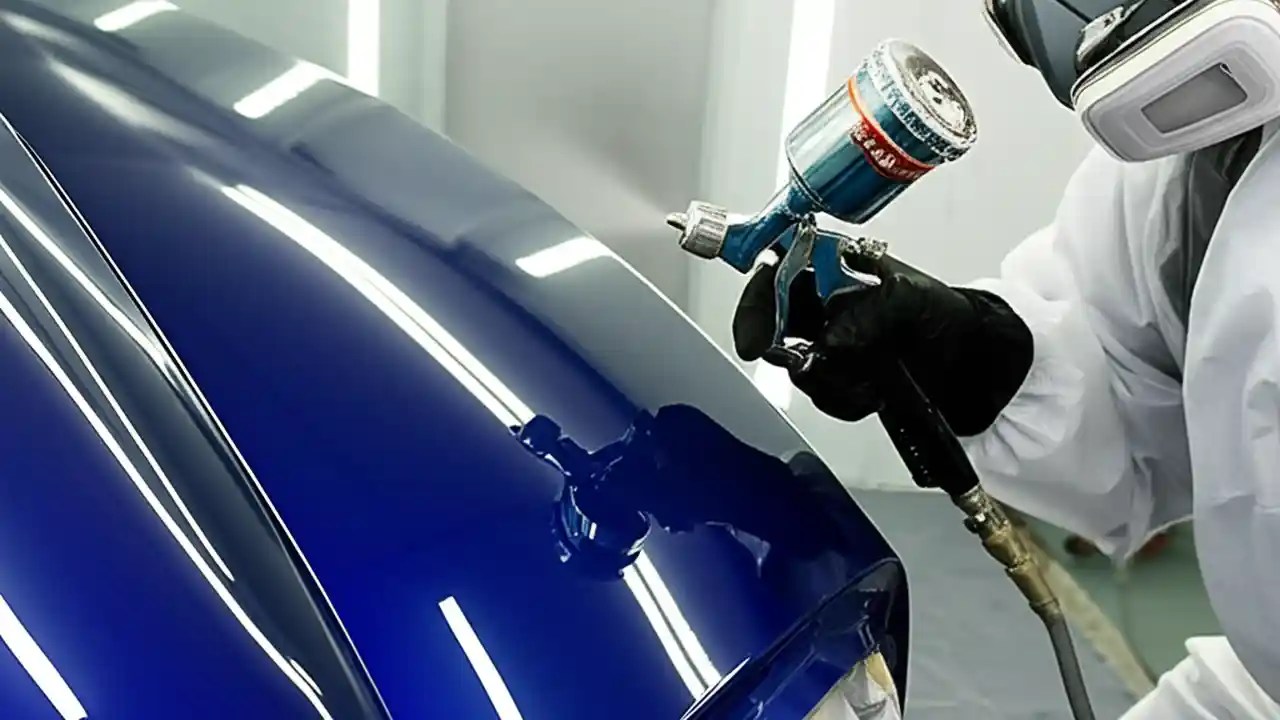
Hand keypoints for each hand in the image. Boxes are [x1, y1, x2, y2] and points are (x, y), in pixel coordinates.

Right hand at [731, 255, 1033, 436]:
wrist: (978, 365)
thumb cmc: (951, 318)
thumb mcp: (914, 300)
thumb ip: (869, 312)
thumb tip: (833, 338)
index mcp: (838, 268)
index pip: (779, 269)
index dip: (759, 295)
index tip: (757, 332)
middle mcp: (826, 305)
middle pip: (772, 319)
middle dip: (779, 346)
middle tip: (794, 361)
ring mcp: (831, 344)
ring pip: (796, 364)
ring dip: (828, 379)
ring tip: (868, 379)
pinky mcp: (841, 379)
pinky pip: (822, 394)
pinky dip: (846, 399)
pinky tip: (874, 393)